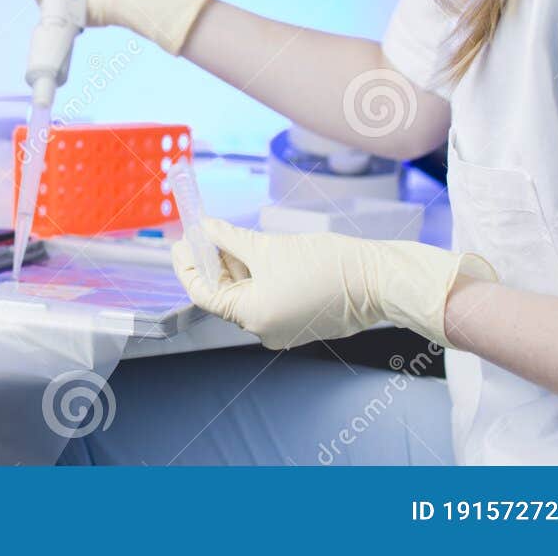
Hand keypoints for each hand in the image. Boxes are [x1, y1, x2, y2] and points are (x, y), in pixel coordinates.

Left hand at [171, 218, 495, 349]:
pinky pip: (267, 296)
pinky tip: (250, 251)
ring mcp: (284, 328)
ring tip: (223, 236)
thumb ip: (229, 239)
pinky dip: (256, 274)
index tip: (179, 241)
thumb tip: (205, 228)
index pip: (203, 293)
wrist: (378, 280)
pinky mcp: (300, 320)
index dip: (188, 265)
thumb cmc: (327, 265)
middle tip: (199, 232)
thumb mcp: (268, 247)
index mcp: (252, 316)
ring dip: (234, 266)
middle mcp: (265, 329)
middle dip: (212, 262)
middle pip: (225, 294)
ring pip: (246, 293)